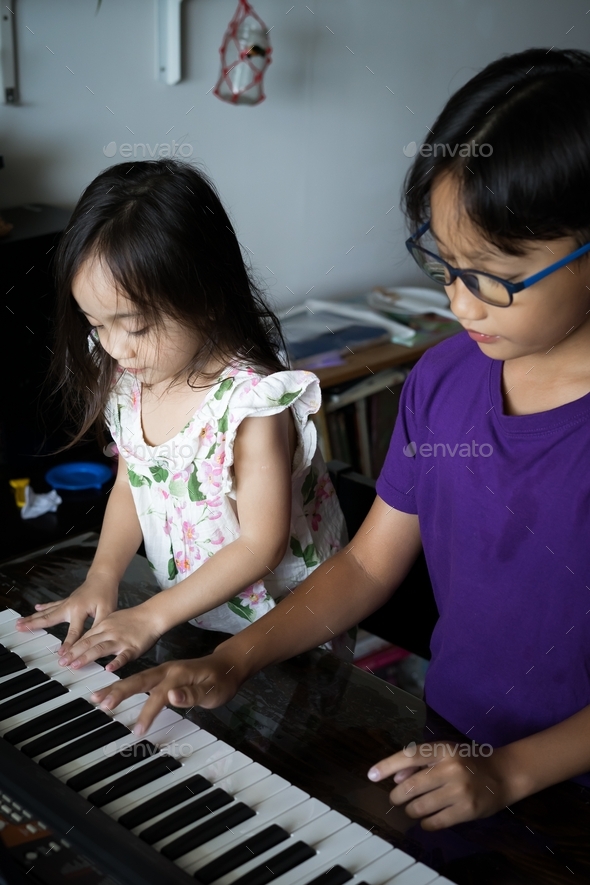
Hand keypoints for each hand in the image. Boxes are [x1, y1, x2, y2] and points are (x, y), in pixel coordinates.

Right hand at [15, 573, 117, 656]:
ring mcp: (66, 603)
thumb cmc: (106, 594)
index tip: (62, 656)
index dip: (68, 645)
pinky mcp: (67, 601)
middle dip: (35, 625)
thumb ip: (99, 625)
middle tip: (20, 630)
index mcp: (79, 610)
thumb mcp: (107, 610)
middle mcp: (69, 606)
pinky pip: (52, 605)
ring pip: (47, 612)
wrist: (103, 577)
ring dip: (33, 617)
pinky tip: (35, 609)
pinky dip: (43, 607)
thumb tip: (92, 640)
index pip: (73, 632)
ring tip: (20, 622)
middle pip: (49, 618)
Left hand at [56, 604, 163, 671]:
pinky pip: (123, 656)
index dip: (72, 647)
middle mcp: (109, 632)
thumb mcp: (112, 619)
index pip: (84, 638)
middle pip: (88, 643)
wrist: (152, 615)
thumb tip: (87, 640)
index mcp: (103, 626)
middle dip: (74, 653)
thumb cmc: (133, 618)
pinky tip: (109, 669)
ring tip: (76, 666)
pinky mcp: (132, 647)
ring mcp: (120, 640)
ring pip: (101, 648)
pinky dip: (116, 662)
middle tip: (62, 663)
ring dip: (87, 657)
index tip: (61, 657)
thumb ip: (99, 630)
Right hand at [90, 653, 240, 736]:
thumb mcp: (213, 690)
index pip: (159, 695)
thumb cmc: (221, 680)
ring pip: (136, 680)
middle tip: (100, 704)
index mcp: (178, 674)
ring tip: (97, 698)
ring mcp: (163, 672)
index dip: (148, 713)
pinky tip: (111, 693)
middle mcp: (167, 671)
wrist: (227, 665)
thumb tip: (172, 697)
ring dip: (116, 688)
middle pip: (139, 681)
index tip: (137, 731)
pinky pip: (140, 681)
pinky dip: (124, 687)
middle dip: (119, 692)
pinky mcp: (161, 677)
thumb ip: (192, 694)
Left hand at [367, 741, 512, 829]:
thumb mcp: (445, 753)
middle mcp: (450, 768)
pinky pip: (435, 822)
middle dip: (397, 796)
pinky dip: (425, 823)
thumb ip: (420, 762)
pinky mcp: (466, 811)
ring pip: (420, 807)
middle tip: (396, 798)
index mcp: (443, 750)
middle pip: (410, 786)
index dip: (387, 765)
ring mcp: (459, 791)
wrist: (503, 775)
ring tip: (413, 808)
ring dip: (411, 810)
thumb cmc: (468, 761)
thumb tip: (395, 777)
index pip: (409, 755)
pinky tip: (426, 820)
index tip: (371, 774)